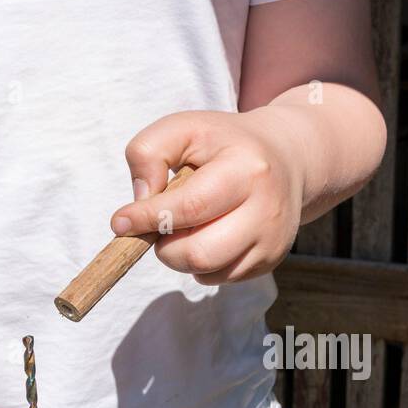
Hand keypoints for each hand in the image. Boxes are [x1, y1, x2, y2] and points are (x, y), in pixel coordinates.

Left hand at [109, 109, 305, 283]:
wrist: (288, 158)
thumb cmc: (225, 143)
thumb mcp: (185, 128)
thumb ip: (149, 153)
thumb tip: (140, 203)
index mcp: (246, 169)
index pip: (189, 207)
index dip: (148, 219)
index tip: (120, 223)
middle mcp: (266, 209)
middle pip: (198, 253)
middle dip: (164, 246)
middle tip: (159, 225)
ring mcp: (272, 240)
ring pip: (206, 271)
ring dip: (180, 256)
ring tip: (184, 227)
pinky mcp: (272, 260)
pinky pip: (220, 279)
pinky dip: (200, 264)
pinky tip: (207, 235)